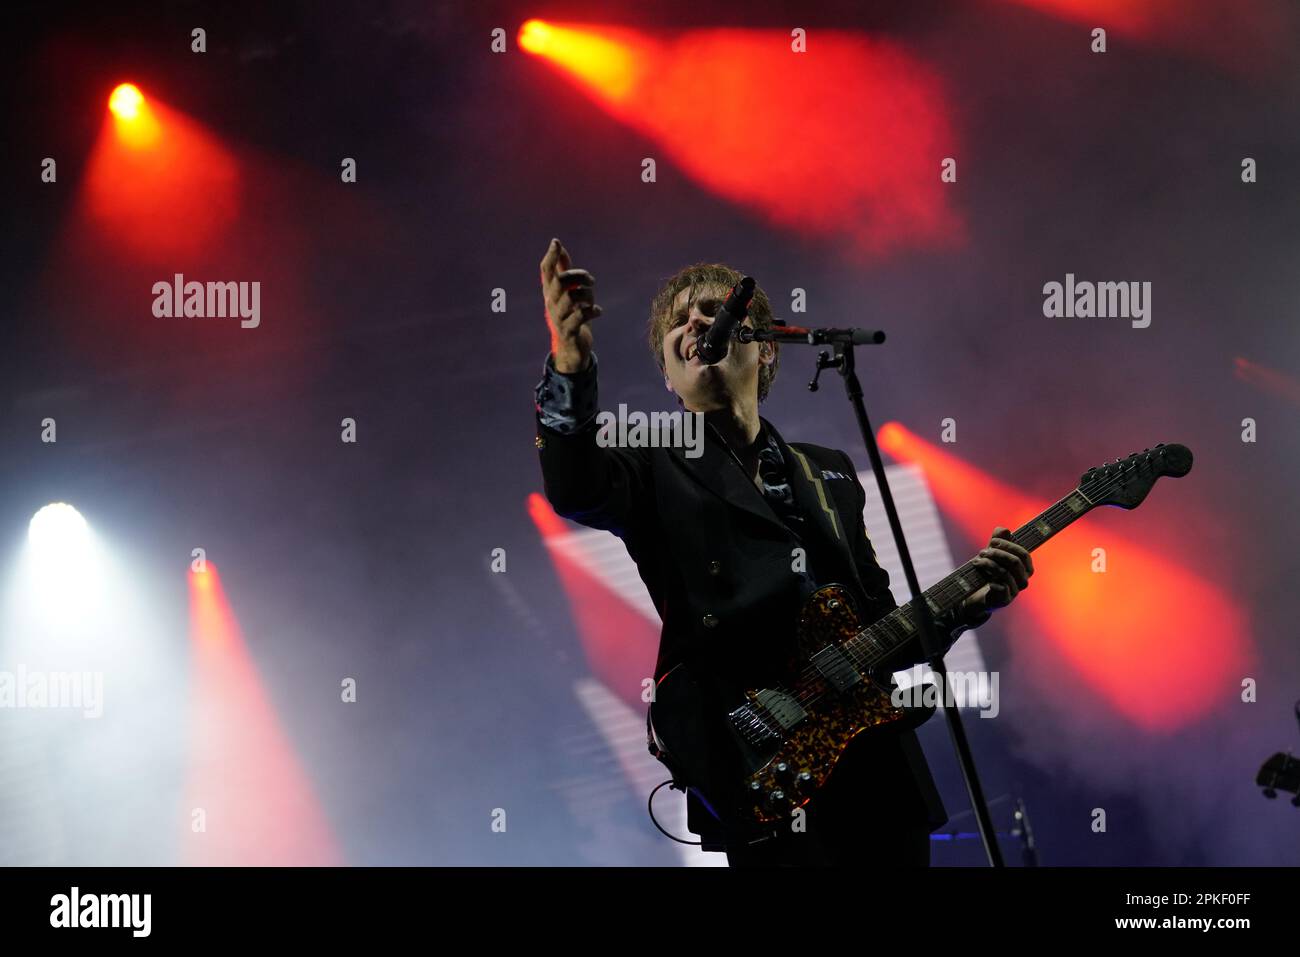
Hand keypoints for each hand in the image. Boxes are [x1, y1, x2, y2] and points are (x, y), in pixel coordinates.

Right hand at [540, 237, 601, 372]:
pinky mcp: (569, 331)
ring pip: (572, 297)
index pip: (545, 271)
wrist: (572, 347)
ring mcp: (558, 318)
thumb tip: (556, 244)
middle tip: (591, 281)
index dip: (550, 256)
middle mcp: (551, 303)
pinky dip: (593, 311)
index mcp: (550, 292)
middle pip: (561, 281)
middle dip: (579, 276)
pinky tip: (597, 312)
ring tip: (592, 301)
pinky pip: (580, 316)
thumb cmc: (571, 315)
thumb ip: (562, 269)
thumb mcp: (566, 290)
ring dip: (588, 295)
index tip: (556, 242)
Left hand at [960, 526, 1033, 622]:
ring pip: (1005, 573)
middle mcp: (1023, 579)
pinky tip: (982, 575)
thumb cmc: (990, 572)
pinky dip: (990, 579)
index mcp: (1025, 568)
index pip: (1023, 553)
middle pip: (1015, 562)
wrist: (979, 595)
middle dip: (997, 554)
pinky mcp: (1005, 600)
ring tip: (977, 561)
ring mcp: (1015, 591)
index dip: (1008, 545)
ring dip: (989, 564)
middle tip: (983, 551)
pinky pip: (1002, 588)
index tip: (993, 541)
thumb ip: (998, 541)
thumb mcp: (993, 554)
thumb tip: (1003, 529)